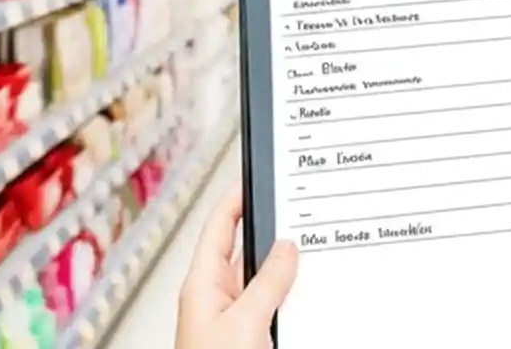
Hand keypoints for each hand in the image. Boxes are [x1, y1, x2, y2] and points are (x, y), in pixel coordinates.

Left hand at [176, 183, 297, 348]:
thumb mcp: (245, 320)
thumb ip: (268, 282)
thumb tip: (285, 248)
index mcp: (202, 284)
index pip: (218, 226)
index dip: (236, 198)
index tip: (255, 178)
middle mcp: (214, 297)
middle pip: (244, 251)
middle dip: (270, 233)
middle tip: (294, 212)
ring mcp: (231, 317)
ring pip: (261, 280)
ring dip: (283, 270)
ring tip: (308, 254)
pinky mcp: (247, 335)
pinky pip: (270, 304)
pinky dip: (288, 294)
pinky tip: (304, 293)